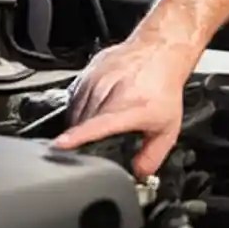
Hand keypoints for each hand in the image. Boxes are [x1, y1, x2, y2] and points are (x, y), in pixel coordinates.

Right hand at [52, 37, 195, 177]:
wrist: (160, 52)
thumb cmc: (164, 88)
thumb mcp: (167, 128)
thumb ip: (152, 157)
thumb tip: (138, 175)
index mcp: (129, 106)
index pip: (98, 123)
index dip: (78, 137)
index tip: (61, 145)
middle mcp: (110, 90)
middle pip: (83, 123)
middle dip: (88, 137)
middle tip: (107, 134)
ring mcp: (96, 79)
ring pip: (75, 111)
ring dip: (82, 122)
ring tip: (106, 116)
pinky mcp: (87, 72)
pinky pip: (73, 97)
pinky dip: (80, 107)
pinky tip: (97, 105)